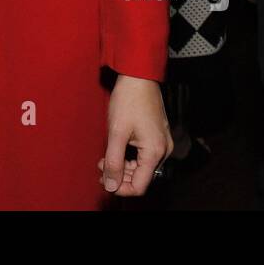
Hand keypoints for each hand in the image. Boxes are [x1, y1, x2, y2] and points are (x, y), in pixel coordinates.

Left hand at [100, 75, 172, 196]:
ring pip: (142, 167)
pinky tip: (116, 150)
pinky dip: (129, 157)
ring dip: (123, 166)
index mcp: (155, 152)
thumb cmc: (129, 100)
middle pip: (141, 177)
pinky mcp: (158, 136)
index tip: (105, 180)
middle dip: (119, 176)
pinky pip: (144, 155)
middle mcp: (163, 150)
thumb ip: (113, 161)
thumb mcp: (116, 133)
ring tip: (105, 158)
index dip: (120, 188)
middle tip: (100, 167)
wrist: (139, 76)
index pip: (139, 186)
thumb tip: (110, 185)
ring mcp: (162, 143)